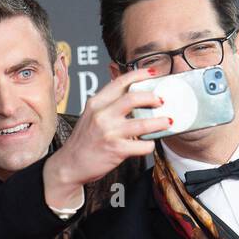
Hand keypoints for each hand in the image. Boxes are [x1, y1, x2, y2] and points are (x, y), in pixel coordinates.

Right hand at [41, 66, 167, 208]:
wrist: (70, 165)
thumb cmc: (84, 141)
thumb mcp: (91, 116)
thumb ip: (108, 105)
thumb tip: (131, 95)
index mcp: (96, 103)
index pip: (120, 82)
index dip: (140, 74)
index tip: (154, 72)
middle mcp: (101, 115)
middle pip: (133, 98)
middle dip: (153, 97)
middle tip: (162, 101)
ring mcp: (108, 132)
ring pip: (142, 123)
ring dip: (159, 122)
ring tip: (168, 121)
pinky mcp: (115, 149)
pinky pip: (141, 146)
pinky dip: (150, 145)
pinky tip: (150, 144)